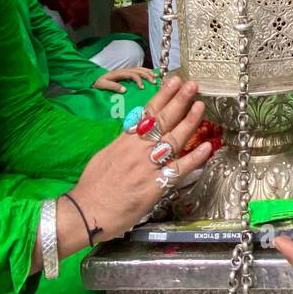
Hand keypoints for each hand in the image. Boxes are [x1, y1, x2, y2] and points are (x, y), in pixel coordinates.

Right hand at [67, 76, 212, 241]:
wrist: (86, 211)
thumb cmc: (93, 187)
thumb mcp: (105, 156)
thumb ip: (122, 144)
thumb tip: (133, 134)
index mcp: (124, 141)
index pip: (147, 114)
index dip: (162, 96)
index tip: (174, 81)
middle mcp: (137, 150)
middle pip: (162, 120)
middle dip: (179, 100)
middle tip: (192, 85)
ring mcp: (147, 166)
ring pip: (173, 139)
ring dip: (189, 121)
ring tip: (200, 106)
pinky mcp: (155, 185)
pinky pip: (179, 169)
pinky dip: (194, 158)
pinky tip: (206, 147)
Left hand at [93, 66, 158, 92]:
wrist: (94, 78)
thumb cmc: (98, 82)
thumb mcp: (103, 85)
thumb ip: (113, 86)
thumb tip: (125, 90)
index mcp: (119, 73)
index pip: (132, 74)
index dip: (138, 80)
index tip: (142, 88)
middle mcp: (124, 70)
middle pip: (138, 70)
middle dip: (147, 75)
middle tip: (154, 82)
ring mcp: (126, 70)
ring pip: (139, 69)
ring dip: (148, 72)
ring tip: (156, 77)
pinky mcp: (127, 72)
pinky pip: (138, 69)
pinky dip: (145, 71)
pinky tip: (151, 74)